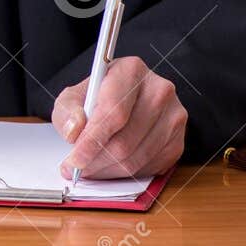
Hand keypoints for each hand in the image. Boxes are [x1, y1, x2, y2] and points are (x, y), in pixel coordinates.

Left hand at [52, 56, 186, 178]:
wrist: (123, 101)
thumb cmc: (96, 97)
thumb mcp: (73, 97)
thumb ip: (67, 110)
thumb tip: (74, 130)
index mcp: (131, 71)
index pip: (114, 113)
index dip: (92, 141)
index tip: (74, 160)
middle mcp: (159, 90)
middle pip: (125, 141)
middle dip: (95, 161)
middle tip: (76, 169)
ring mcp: (174, 116)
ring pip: (136, 159)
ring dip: (107, 171)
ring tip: (89, 168)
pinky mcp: (178, 141)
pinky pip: (150, 168)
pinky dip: (125, 174)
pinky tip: (109, 167)